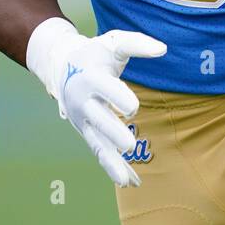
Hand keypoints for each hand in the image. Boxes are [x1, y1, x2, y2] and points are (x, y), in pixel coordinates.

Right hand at [26, 19, 166, 186]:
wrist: (62, 66)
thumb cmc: (95, 54)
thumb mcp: (113, 43)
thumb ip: (137, 44)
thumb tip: (163, 49)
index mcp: (90, 76)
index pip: (104, 88)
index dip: (117, 97)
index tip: (133, 108)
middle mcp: (83, 101)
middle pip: (98, 119)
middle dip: (112, 132)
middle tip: (129, 145)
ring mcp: (83, 120)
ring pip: (96, 143)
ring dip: (110, 161)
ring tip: (124, 180)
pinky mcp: (86, 132)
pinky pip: (100, 152)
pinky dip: (113, 167)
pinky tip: (130, 181)